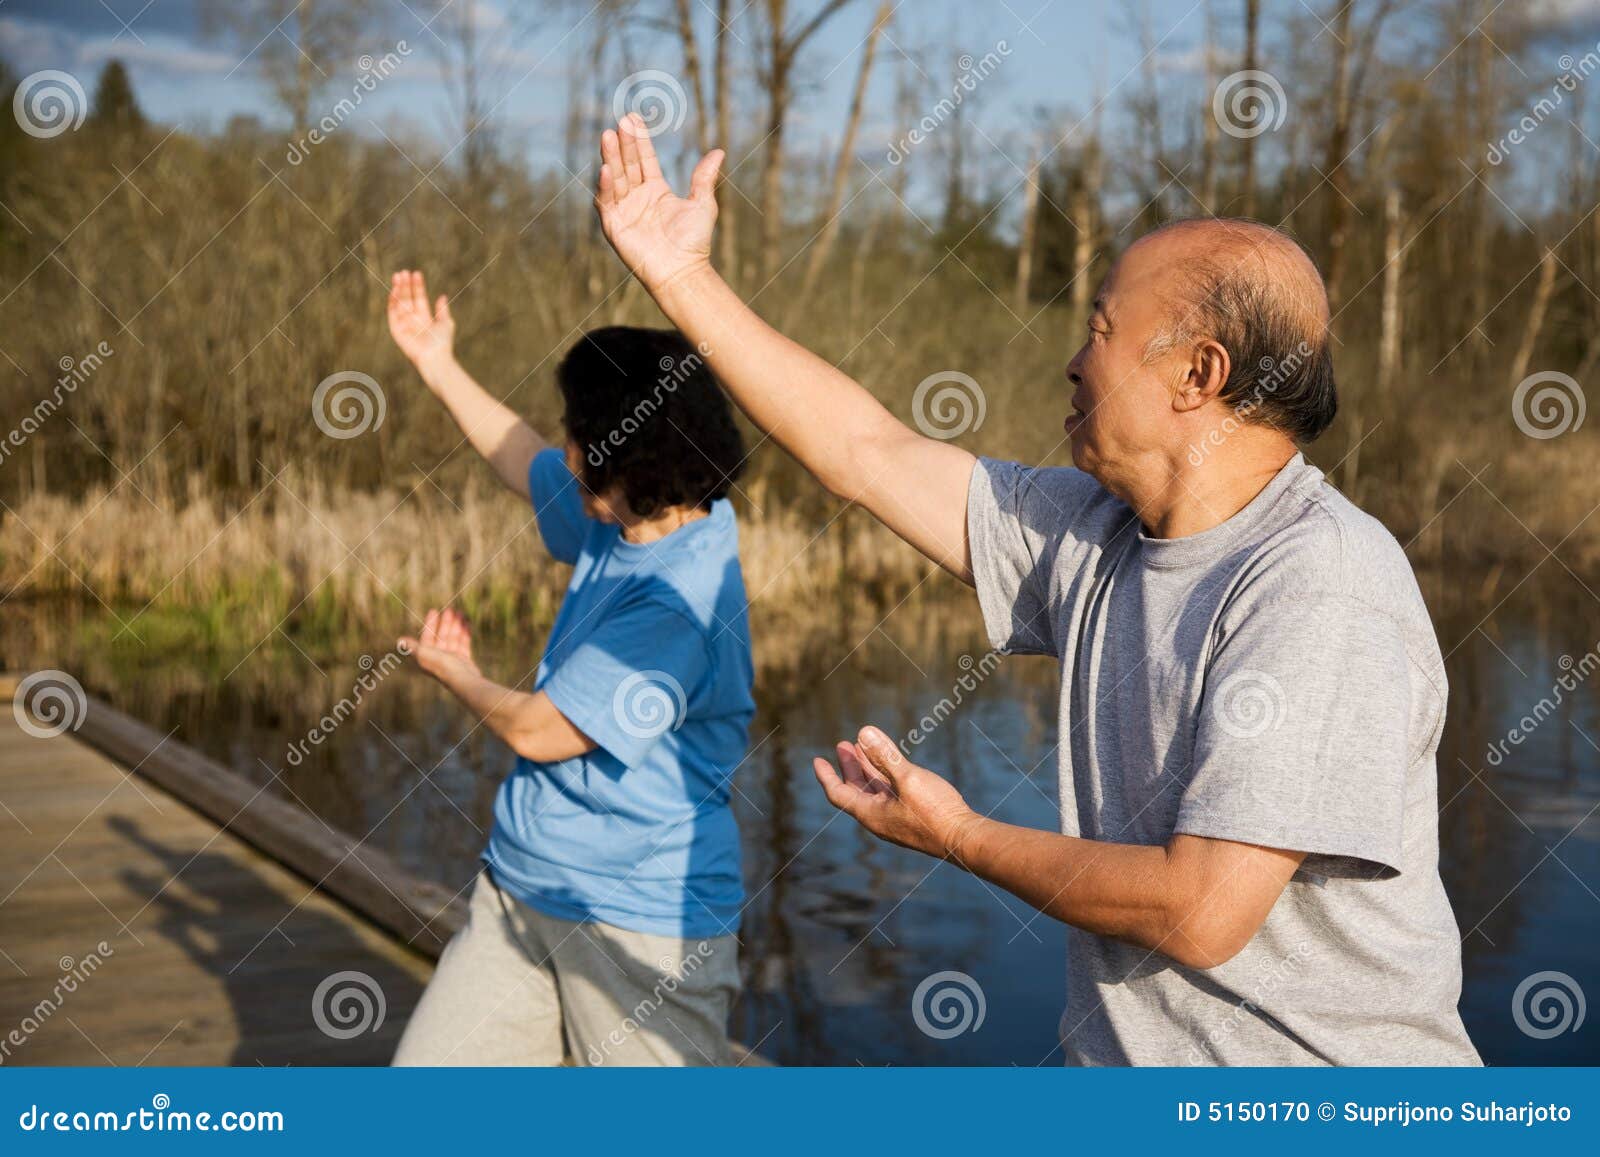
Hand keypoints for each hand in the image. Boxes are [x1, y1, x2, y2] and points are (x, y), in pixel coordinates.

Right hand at [387, 270, 455, 374]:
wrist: (435, 357)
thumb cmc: (443, 343)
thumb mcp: (446, 323)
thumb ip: (442, 310)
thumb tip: (442, 295)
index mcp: (425, 318)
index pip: (419, 298)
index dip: (418, 286)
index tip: (417, 273)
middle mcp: (413, 320)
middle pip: (408, 299)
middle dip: (406, 285)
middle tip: (404, 272)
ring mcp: (404, 324)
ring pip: (399, 304)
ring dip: (398, 290)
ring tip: (399, 277)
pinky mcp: (396, 330)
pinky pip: (393, 314)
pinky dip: (393, 302)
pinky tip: (395, 291)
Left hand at [400, 608, 480, 684]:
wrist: (463, 680)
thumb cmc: (442, 666)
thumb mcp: (424, 654)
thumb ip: (413, 646)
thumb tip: (399, 640)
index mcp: (427, 656)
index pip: (427, 636)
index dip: (430, 623)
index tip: (434, 610)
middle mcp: (438, 657)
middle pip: (441, 636)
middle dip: (445, 622)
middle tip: (451, 609)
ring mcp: (452, 659)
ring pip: (453, 638)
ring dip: (456, 625)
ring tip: (461, 613)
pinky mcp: (463, 660)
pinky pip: (463, 643)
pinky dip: (465, 633)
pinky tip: (467, 623)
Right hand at [596, 113, 723, 292]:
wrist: (682, 271)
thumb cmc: (694, 242)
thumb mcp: (702, 204)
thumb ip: (704, 177)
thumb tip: (719, 151)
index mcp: (656, 190)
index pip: (644, 159)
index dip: (639, 140)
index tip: (634, 117)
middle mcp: (637, 197)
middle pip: (628, 164)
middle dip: (624, 143)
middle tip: (622, 121)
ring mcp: (624, 210)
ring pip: (615, 178)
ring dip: (611, 157)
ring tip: (609, 135)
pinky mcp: (614, 225)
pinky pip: (607, 202)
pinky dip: (606, 186)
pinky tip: (607, 169)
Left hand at [812, 727, 980, 861]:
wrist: (964, 840)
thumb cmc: (935, 812)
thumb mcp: (908, 778)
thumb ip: (885, 755)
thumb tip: (862, 732)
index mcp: (871, 813)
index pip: (838, 793)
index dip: (826, 775)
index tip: (817, 760)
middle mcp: (880, 818)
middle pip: (856, 789)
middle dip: (849, 766)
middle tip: (843, 744)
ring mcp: (897, 818)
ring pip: (875, 790)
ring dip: (868, 768)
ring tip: (863, 746)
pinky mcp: (913, 816)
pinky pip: (892, 792)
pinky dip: (886, 775)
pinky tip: (893, 763)